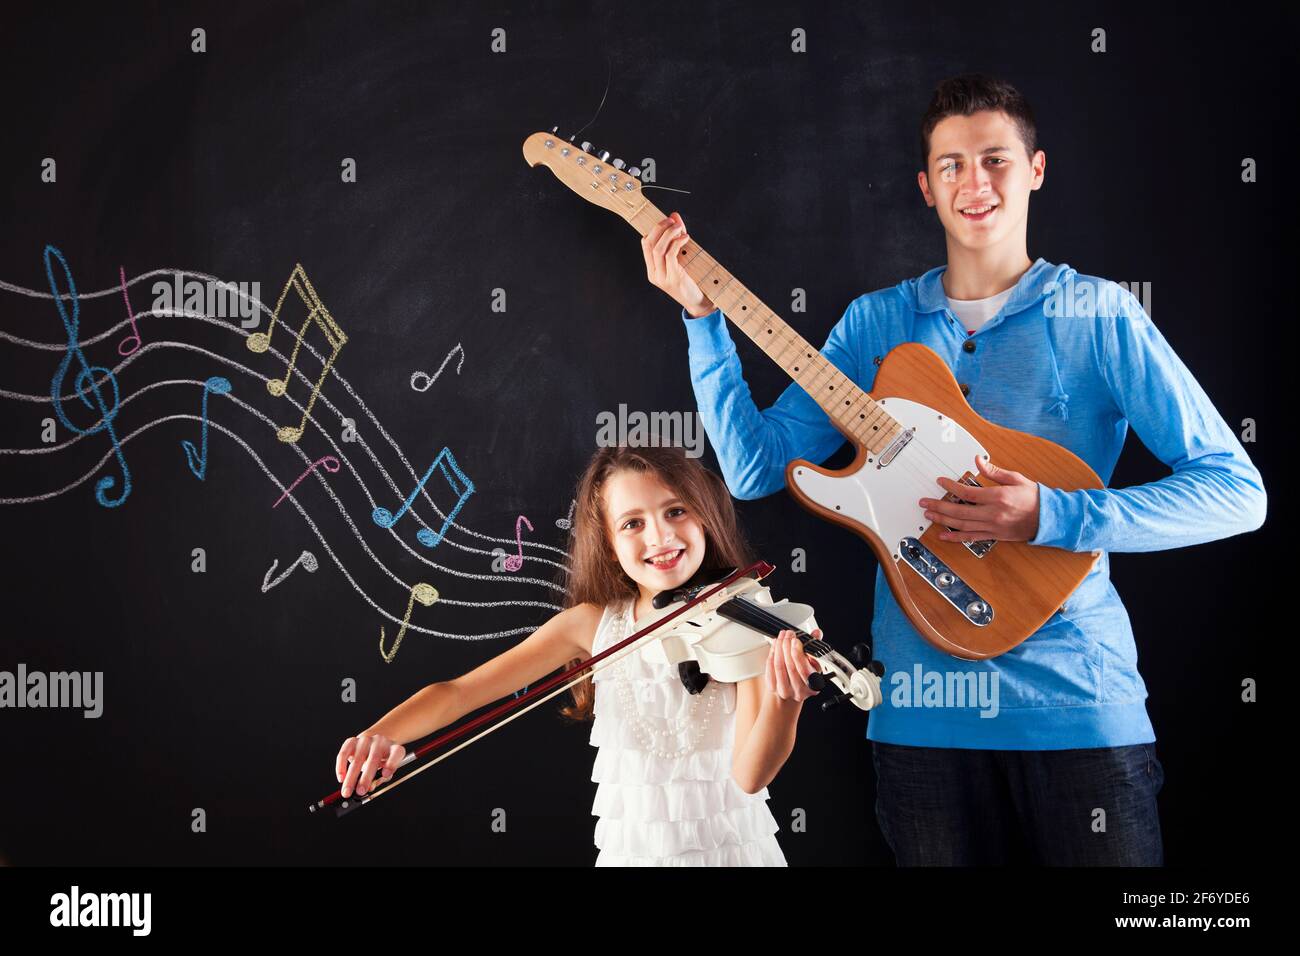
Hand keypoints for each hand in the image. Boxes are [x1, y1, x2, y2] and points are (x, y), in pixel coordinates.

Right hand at [336, 732, 405, 797]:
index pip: (396, 753)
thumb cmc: (381, 761)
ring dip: (351, 777)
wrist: (373, 743)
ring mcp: (366, 740)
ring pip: (357, 758)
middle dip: (366, 777)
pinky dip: (341, 766)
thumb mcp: (385, 770)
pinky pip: (344, 753)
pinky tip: (341, 777)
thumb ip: (379, 779)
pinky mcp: (352, 741)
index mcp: (394, 748)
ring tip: (347, 791)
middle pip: (374, 758)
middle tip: (360, 792)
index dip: (392, 764)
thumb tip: (370, 788)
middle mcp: (381, 741)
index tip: (385, 775)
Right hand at [641, 211, 714, 317]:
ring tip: (679, 227)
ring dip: (669, 233)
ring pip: (658, 249)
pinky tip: (685, 238)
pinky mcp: (673, 278)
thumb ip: (677, 238)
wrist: (699, 302)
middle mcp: (654, 274)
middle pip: (649, 243)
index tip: (668, 221)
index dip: (656, 229)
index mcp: (652, 270)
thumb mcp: (682, 258)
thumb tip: (675, 216)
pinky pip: (670, 255)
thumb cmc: (692, 279)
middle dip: (660, 227)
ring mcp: (662, 277)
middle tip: (673, 220)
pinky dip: (677, 243)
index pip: (645, 244)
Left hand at [764, 629, 821, 703]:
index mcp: (813, 684)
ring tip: (781, 638)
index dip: (798, 653)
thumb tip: (816, 633)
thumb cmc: (803, 675)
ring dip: (779, 648)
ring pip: (779, 666)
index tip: (795, 640)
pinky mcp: (773, 688)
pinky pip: (770, 669)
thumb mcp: (813, 663)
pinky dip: (771, 655)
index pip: (804, 669)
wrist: (792, 691)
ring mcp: (785, 690)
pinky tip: (774, 646)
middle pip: (790, 666)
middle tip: (788, 635)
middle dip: (787, 647)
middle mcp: (800, 690)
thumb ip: (814, 647)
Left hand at [918, 455, 1040, 542]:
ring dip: (943, 520)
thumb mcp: (1016, 479)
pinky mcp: (994, 535)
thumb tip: (978, 460)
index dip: (951, 487)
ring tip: (930, 515)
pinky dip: (956, 538)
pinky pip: (971, 538)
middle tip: (924, 503)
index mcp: (998, 497)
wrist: (1050, 519)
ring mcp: (993, 527)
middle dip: (939, 506)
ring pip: (962, 525)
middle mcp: (993, 514)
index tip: (940, 482)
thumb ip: (994, 471)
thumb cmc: (1034, 498)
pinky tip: (944, 536)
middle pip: (959, 511)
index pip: (967, 493)